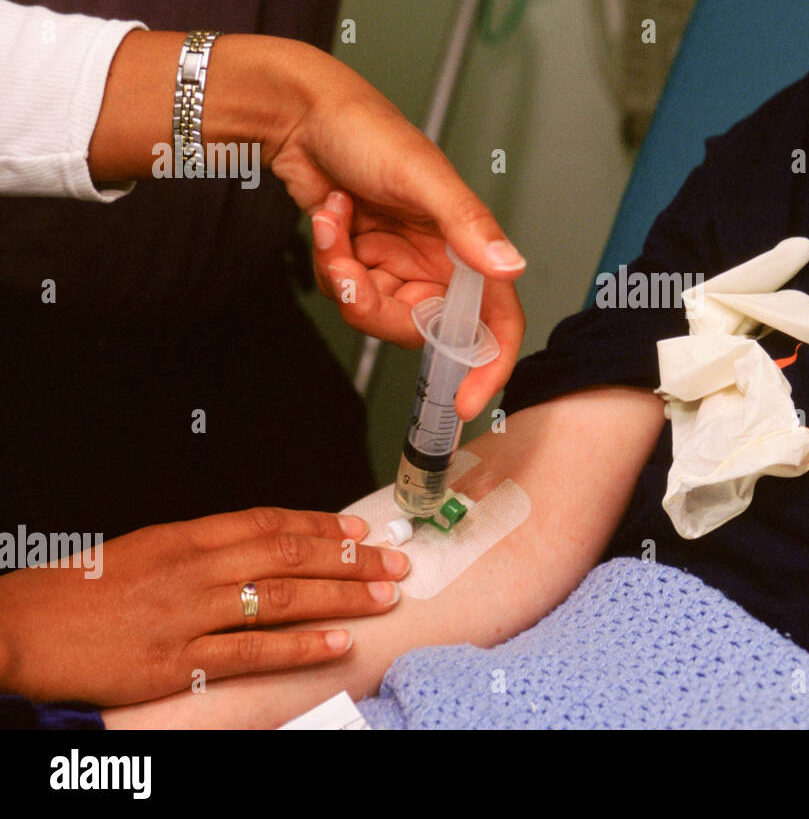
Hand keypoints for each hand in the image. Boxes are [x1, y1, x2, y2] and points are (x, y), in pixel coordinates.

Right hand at [0, 508, 407, 706]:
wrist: (22, 627)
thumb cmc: (82, 589)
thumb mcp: (147, 548)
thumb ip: (205, 547)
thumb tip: (262, 547)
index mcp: (187, 536)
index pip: (272, 523)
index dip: (323, 527)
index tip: (361, 532)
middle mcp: (196, 569)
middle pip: (290, 556)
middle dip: (350, 560)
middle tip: (394, 563)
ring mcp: (189, 615)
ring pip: (283, 599)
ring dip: (341, 598)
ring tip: (383, 597)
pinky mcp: (178, 661)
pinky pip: (252, 651)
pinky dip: (301, 646)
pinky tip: (338, 643)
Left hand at [266, 46, 525, 418]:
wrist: (302, 112)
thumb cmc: (368, 128)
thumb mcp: (422, 176)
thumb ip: (468, 225)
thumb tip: (510, 265)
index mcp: (467, 243)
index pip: (496, 321)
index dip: (488, 364)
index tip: (465, 399)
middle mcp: (437, 261)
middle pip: (421, 328)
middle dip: (375, 306)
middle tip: (352, 268)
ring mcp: (397, 263)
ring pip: (376, 313)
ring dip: (344, 272)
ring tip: (335, 221)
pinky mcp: (362, 259)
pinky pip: (346, 291)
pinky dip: (329, 257)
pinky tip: (329, 216)